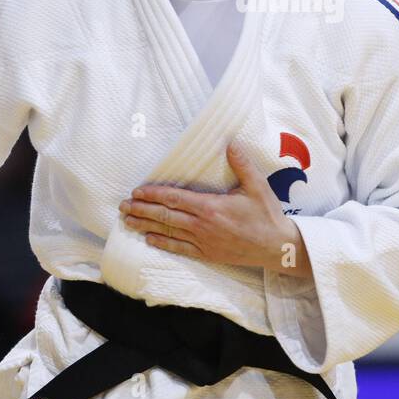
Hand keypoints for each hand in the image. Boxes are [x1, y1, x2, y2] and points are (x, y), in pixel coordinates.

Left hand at [120, 144, 306, 274]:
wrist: (276, 247)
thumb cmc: (267, 215)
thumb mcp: (257, 186)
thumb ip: (242, 164)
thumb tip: (230, 143)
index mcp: (211, 207)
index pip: (175, 198)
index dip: (154, 194)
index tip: (137, 191)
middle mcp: (202, 225)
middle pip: (165, 216)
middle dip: (142, 209)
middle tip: (123, 206)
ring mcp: (203, 242)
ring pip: (168, 232)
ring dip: (146, 225)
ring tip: (128, 220)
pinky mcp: (207, 254)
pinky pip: (179, 249)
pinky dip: (162, 243)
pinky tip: (149, 239)